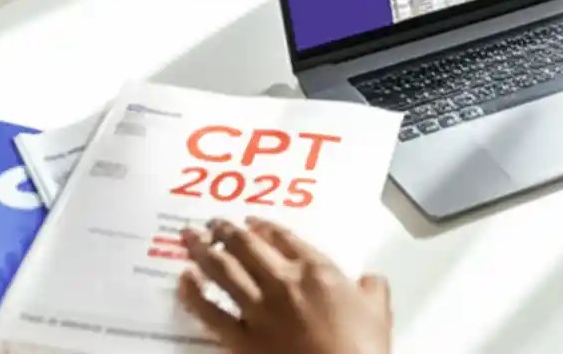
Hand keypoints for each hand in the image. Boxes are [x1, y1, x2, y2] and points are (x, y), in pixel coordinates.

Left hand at [177, 217, 390, 353]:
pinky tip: (183, 280)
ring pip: (223, 271)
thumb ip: (371, 287)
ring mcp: (259, 309)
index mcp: (316, 269)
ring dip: (203, 251)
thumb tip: (368, 280)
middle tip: (213, 222)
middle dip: (226, 231)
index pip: (284, 237)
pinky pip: (210, 312)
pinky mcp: (242, 338)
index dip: (264, 226)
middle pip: (247, 247)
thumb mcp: (379, 309)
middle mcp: (282, 281)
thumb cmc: (363, 346)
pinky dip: (193, 294)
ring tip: (190, 238)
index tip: (251, 220)